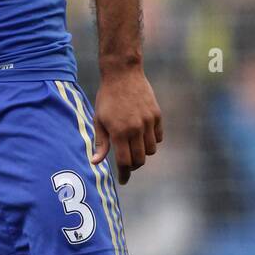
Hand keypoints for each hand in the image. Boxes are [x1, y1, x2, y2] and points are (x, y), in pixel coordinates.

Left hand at [91, 66, 162, 184]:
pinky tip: (143, 137)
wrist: (123, 74)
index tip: (123, 181)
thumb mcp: (99, 120)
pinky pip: (158, 137)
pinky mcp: (157, 115)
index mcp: (119, 132)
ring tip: (134, 149)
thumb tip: (96, 162)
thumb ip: (100, 142)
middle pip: (139, 159)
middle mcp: (136, 129)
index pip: (124, 162)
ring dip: (143, 154)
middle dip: (133, 166)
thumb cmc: (107, 98)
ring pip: (151, 150)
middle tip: (126, 165)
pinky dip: (152, 141)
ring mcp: (148, 122)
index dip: (124, 174)